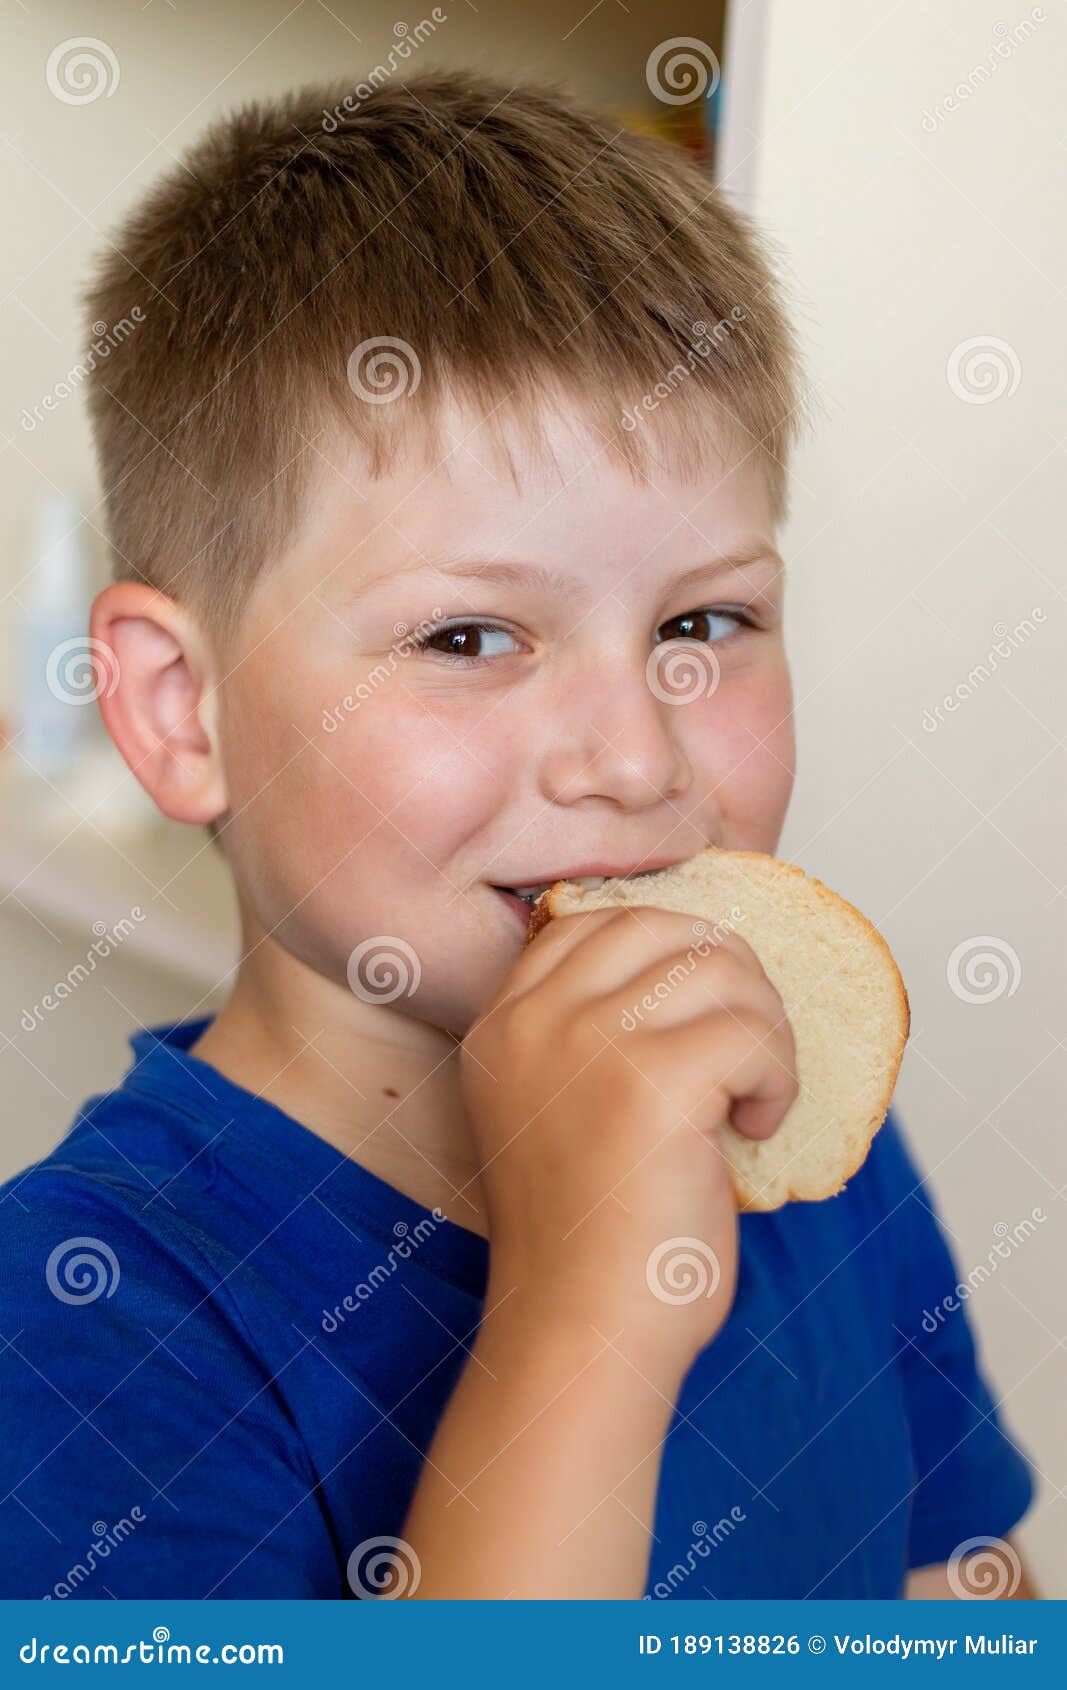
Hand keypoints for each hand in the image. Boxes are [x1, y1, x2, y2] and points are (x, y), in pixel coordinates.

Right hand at [460, 906, 797, 1372]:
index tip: (703, 1010)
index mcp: (502, 1025)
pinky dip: (777, 1077)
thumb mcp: (560, 1111)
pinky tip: (754, 1128)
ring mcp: (587, 1044)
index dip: (668, 948)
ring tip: (751, 1099)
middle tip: (744, 1052)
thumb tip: (700, 962)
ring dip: (763, 1031)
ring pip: (720, 969)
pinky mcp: (651, 1082)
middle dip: (728, 978)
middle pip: (661, 925)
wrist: (583, 1337)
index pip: (594, 921)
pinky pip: (751, 1033)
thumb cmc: (591, 1241)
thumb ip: (592, 1034)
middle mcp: (533, 1021)